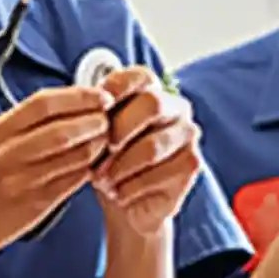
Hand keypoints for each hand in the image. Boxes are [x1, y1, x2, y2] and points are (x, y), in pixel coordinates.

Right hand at [0, 86, 113, 252]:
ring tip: (107, 141)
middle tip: (110, 119)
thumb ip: (31, 122)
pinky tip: (96, 164)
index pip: (43, 103)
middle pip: (63, 129)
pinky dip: (91, 168)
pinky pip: (75, 180)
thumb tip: (77, 99)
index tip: (103, 95)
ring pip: (75, 156)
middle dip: (95, 121)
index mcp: (0, 130)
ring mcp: (24, 179)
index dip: (79, 96)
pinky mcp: (39, 202)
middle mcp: (9, 152)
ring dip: (99, 146)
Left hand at [92, 67, 200, 234]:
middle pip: (152, 104)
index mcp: (150, 90)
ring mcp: (187, 135)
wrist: (123, 200)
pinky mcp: (191, 164)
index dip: (118, 87)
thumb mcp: (94, 134)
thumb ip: (95, 116)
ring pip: (152, 146)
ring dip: (120, 166)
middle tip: (98, 151)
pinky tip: (118, 193)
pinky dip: (130, 187)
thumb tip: (87, 105)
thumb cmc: (105, 159)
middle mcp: (175, 107)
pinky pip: (158, 174)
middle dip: (119, 128)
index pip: (141, 76)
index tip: (97, 105)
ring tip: (100, 180)